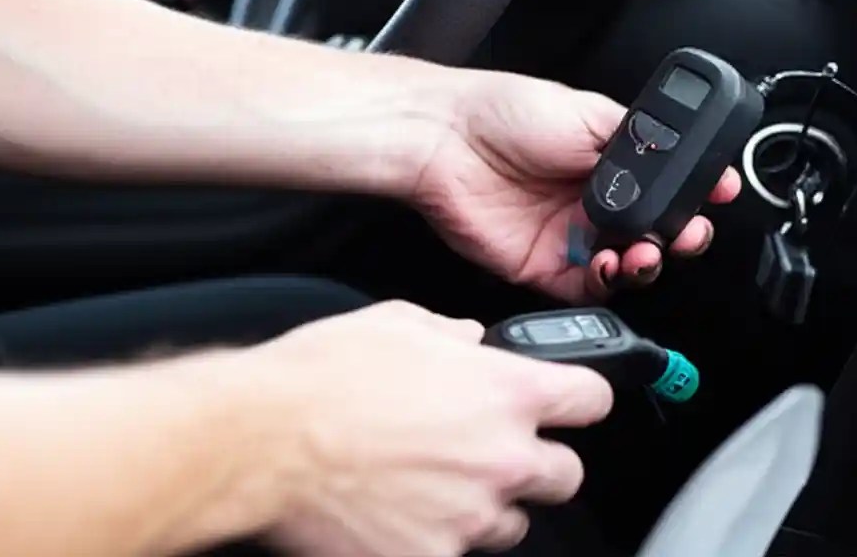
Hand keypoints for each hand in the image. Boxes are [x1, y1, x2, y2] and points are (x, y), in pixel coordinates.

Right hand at [223, 301, 612, 556]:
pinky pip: (455, 552)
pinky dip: (435, 536)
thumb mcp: (396, 323)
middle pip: (566, 474)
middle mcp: (502, 458)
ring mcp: (470, 516)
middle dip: (537, 462)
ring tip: (435, 485)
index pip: (592, 399)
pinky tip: (399, 512)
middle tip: (493, 451)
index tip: (570, 403)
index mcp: (507, 392)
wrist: (263, 439)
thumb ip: (450, 334)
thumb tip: (469, 342)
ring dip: (488, 505)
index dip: (581, 398)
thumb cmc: (324, 375)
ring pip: (513, 523)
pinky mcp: (432, 556)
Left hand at [415, 73, 741, 301]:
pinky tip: (611, 266)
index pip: (666, 188)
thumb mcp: (589, 113)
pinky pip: (586, 291)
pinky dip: (607, 286)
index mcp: (610, 160)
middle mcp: (593, 200)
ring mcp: (569, 235)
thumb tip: (686, 153)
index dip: (693, 196)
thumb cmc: (505, 112)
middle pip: (653, 232)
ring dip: (647, 264)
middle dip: (679, 236)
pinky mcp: (542, 267)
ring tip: (646, 252)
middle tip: (687, 231)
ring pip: (626, 266)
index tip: (716, 195)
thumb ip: (640, 140)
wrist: (447, 140)